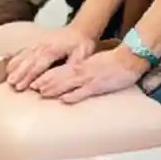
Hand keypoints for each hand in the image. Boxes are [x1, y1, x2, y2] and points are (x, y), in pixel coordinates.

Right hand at [5, 26, 95, 90]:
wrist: (79, 30)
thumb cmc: (81, 44)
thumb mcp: (82, 55)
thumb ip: (72, 67)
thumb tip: (64, 78)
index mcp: (54, 49)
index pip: (41, 64)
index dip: (33, 75)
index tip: (27, 86)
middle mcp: (43, 45)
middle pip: (29, 60)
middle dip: (20, 73)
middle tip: (12, 84)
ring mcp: (38, 44)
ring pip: (24, 56)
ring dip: (15, 67)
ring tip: (8, 78)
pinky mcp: (36, 44)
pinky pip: (23, 51)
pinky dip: (15, 59)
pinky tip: (9, 66)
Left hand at [28, 46, 150, 103]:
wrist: (129, 59)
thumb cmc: (113, 62)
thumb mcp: (94, 63)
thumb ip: (82, 69)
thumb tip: (71, 74)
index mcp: (81, 65)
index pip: (59, 70)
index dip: (46, 76)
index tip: (35, 81)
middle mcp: (82, 71)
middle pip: (60, 76)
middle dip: (45, 82)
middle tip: (31, 88)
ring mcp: (89, 78)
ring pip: (68, 83)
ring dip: (54, 88)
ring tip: (41, 93)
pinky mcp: (98, 86)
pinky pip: (83, 92)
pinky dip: (73, 96)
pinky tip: (64, 100)